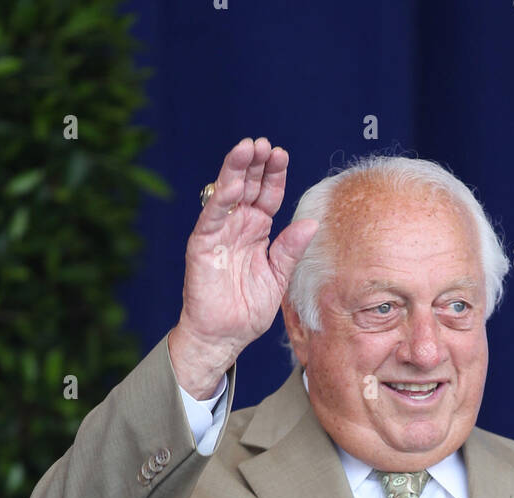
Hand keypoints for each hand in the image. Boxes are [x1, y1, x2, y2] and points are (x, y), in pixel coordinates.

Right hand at [168, 137, 317, 397]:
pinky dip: (221, 200)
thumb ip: (290, 249)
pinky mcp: (202, 245)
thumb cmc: (249, 310)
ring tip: (247, 148)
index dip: (274, 175)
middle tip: (266, 144)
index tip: (282, 155)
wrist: (225, 337)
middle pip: (247, 186)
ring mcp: (219, 233)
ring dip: (236, 170)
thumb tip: (311, 223)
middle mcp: (238, 226)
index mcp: (257, 231)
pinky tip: (232, 184)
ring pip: (227, 193)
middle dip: (256, 163)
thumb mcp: (278, 277)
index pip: (267, 195)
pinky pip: (212, 217)